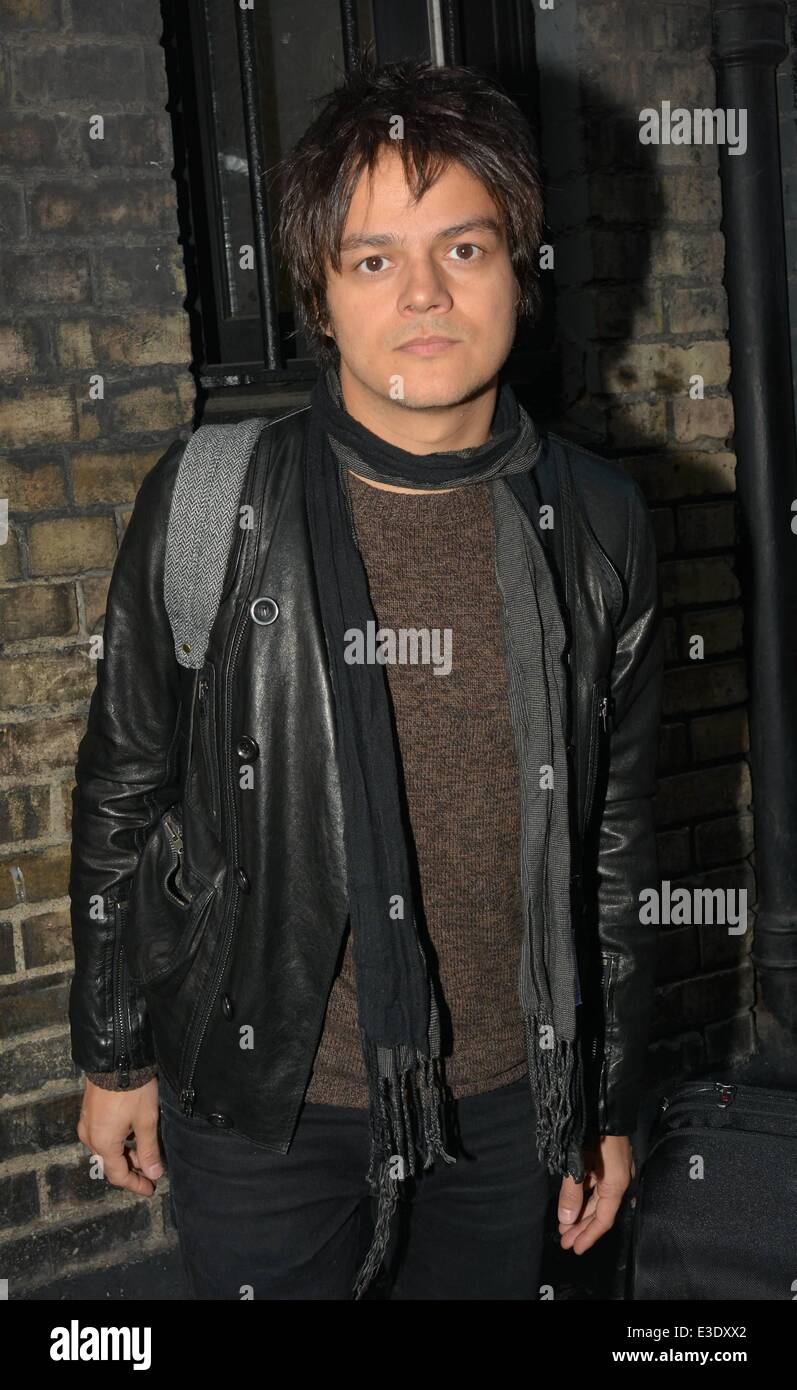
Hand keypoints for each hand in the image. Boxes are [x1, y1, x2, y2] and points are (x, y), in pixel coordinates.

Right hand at [78, 1077, 162, 1195]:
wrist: (116, 1058)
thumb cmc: (133, 1091)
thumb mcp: (146, 1121)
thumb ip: (149, 1150)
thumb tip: (154, 1174)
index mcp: (103, 1143)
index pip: (118, 1175)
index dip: (135, 1184)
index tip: (151, 1188)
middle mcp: (90, 1137)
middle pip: (110, 1163)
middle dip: (131, 1169)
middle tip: (151, 1171)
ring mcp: (87, 1124)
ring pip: (106, 1149)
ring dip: (124, 1154)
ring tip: (145, 1152)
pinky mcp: (88, 1112)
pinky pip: (101, 1135)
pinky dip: (117, 1141)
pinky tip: (131, 1135)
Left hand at [557, 1134, 634, 1253]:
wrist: (605, 1100)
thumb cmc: (592, 1132)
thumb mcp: (579, 1164)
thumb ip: (571, 1192)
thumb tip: (566, 1220)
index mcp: (616, 1184)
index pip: (603, 1219)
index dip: (589, 1236)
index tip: (574, 1249)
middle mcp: (618, 1179)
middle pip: (599, 1211)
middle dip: (581, 1226)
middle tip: (564, 1240)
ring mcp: (613, 1168)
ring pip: (596, 1197)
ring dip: (581, 1211)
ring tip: (564, 1224)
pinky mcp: (606, 1158)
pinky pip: (595, 1184)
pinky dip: (583, 1195)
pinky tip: (572, 1200)